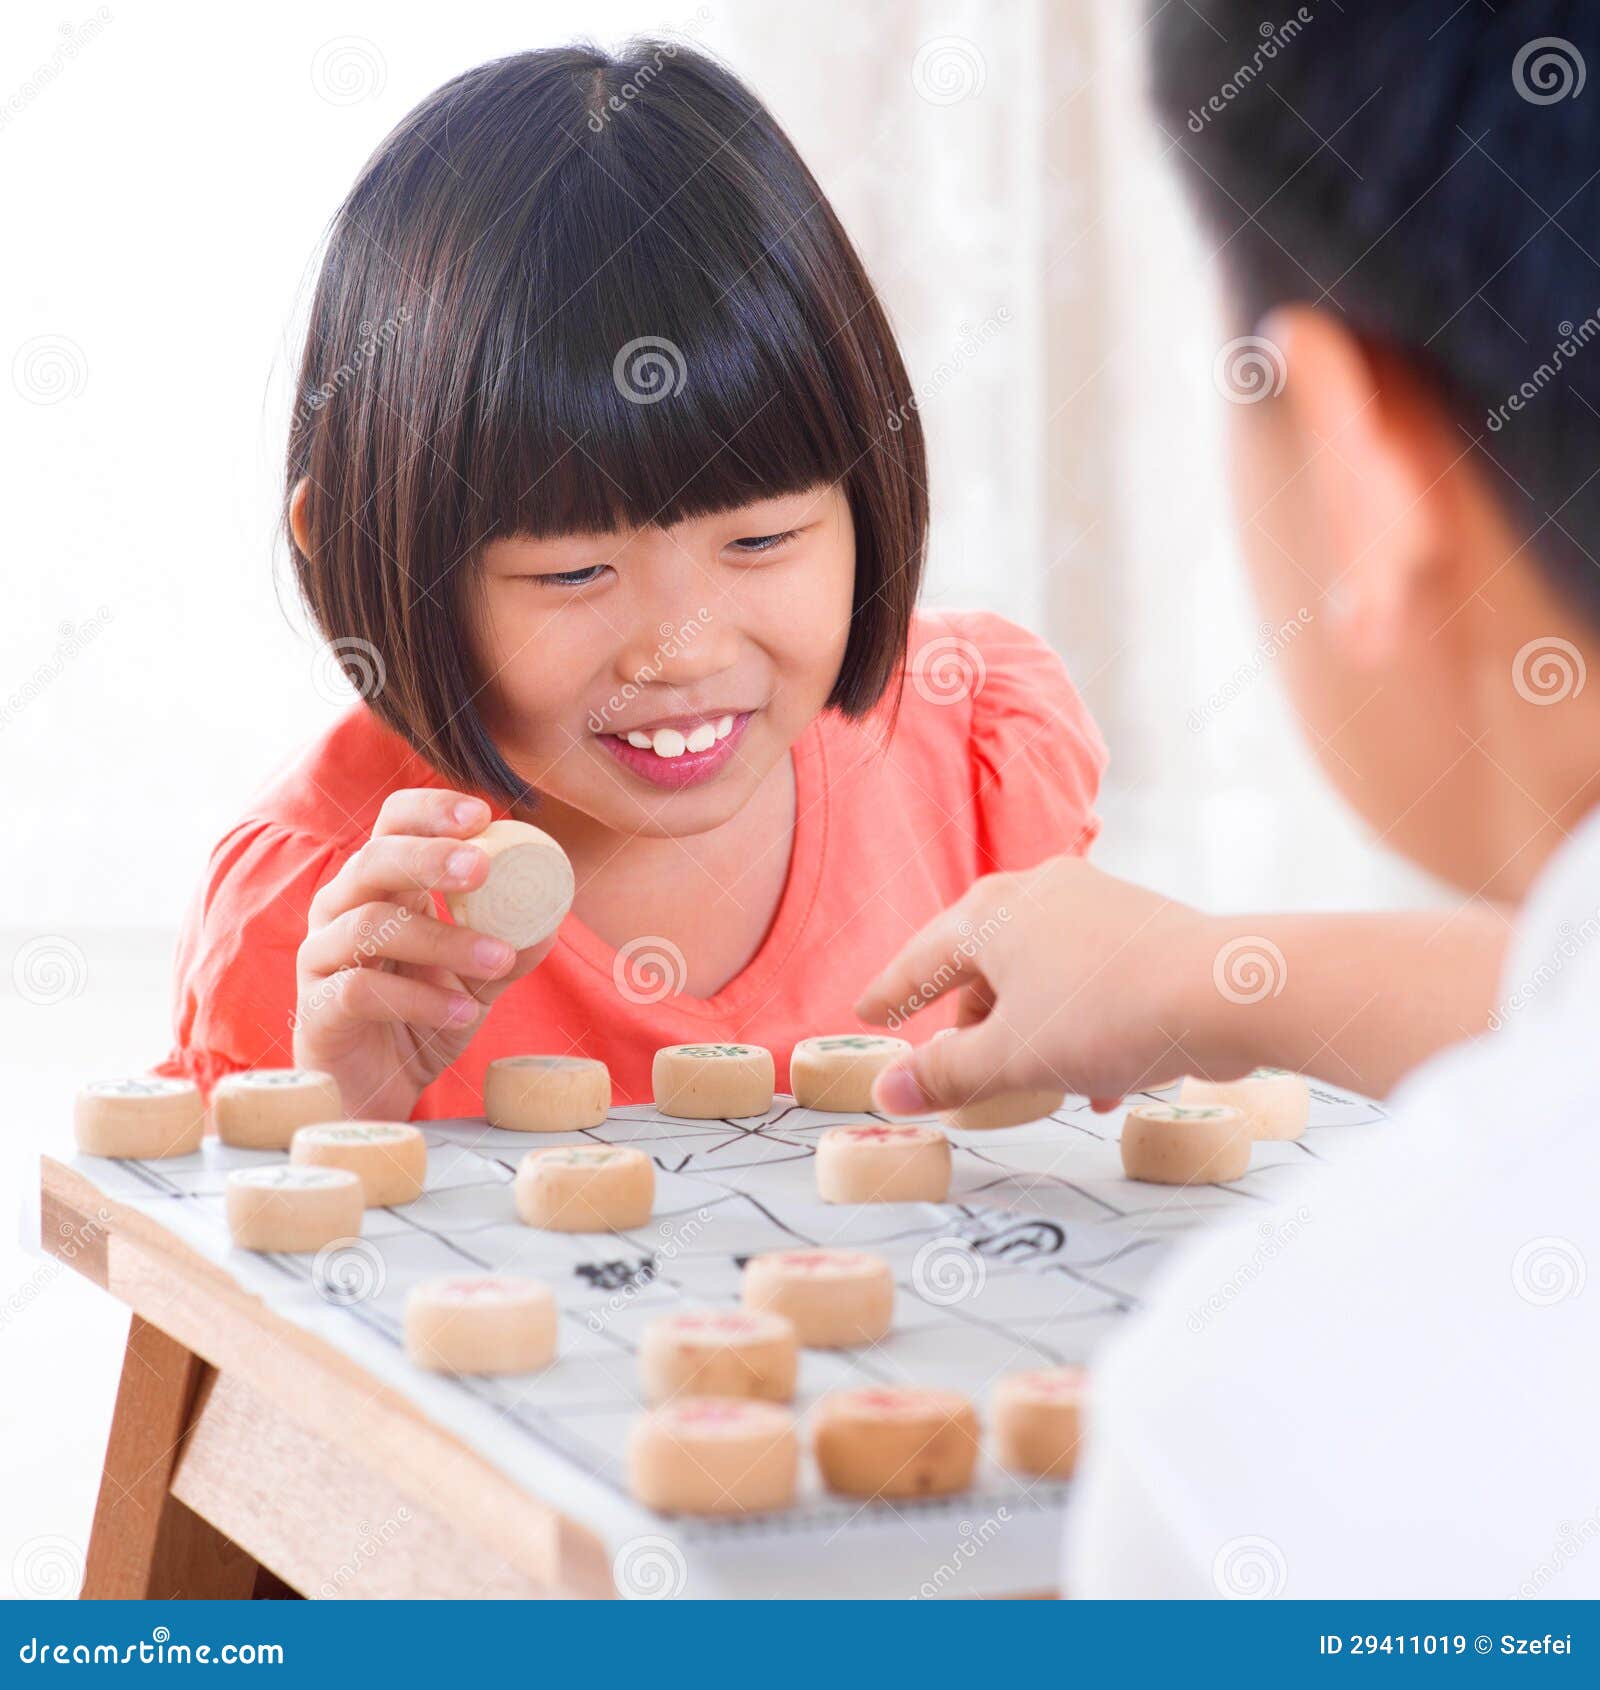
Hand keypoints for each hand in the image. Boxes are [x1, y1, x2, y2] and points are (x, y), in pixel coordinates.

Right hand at [293, 790, 556, 1119]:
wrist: (377, 1090)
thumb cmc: (422, 1018)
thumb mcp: (476, 981)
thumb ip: (509, 950)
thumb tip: (552, 921)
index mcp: (382, 886)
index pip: (393, 824)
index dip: (431, 811)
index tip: (483, 814)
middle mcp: (342, 909)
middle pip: (372, 860)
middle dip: (428, 857)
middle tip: (482, 868)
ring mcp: (322, 956)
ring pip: (368, 924)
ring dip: (442, 940)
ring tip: (498, 961)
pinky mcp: (316, 1008)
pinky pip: (360, 989)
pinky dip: (418, 999)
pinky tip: (462, 1013)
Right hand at [853, 855, 1231, 1115]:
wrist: (1228, 990)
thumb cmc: (1108, 1015)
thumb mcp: (1013, 1058)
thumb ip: (945, 1075)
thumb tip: (886, 1091)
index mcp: (991, 912)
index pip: (921, 958)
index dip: (891, 993)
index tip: (868, 1013)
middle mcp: (1038, 892)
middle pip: (982, 962)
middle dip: (971, 1022)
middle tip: (957, 1064)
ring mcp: (1094, 903)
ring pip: (1040, 974)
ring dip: (1030, 1032)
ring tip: (1036, 1087)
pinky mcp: (1141, 926)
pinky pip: (1087, 978)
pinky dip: (1077, 1025)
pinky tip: (1100, 1082)